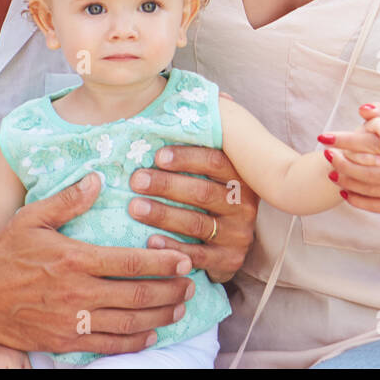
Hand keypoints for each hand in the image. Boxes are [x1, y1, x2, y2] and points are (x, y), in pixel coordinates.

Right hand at [0, 173, 196, 354]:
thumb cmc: (3, 254)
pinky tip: (151, 335)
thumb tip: (98, 179)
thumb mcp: (32, 218)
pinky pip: (105, 344)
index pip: (130, 263)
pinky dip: (132, 342)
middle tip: (192, 286)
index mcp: (74, 259)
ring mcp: (70, 320)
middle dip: (170, 291)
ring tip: (180, 308)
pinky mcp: (62, 340)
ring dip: (158, 317)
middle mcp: (76, 292)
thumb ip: (68, 200)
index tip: (186, 259)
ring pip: (127, 323)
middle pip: (136, 295)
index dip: (164, 263)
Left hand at [130, 145, 259, 283]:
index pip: (216, 162)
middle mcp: (244, 205)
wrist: (230, 245)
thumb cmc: (210, 200)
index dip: (187, 158)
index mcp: (242, 178)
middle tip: (137, 180)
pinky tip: (150, 242)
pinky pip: (198, 255)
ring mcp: (239, 234)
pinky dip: (173, 247)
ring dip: (164, 214)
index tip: (158, 155)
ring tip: (134, 207)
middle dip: (167, 185)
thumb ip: (198, 154)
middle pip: (204, 192)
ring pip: (198, 223)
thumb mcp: (214, 176)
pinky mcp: (229, 260)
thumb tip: (168, 119)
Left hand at [325, 104, 379, 221]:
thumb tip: (364, 109)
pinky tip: (344, 192)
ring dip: (348, 182)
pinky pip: (378, 206)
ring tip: (332, 173)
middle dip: (345, 163)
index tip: (325, 138)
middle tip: (326, 156)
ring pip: (373, 189)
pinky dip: (357, 199)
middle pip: (374, 170)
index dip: (349, 141)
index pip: (378, 143)